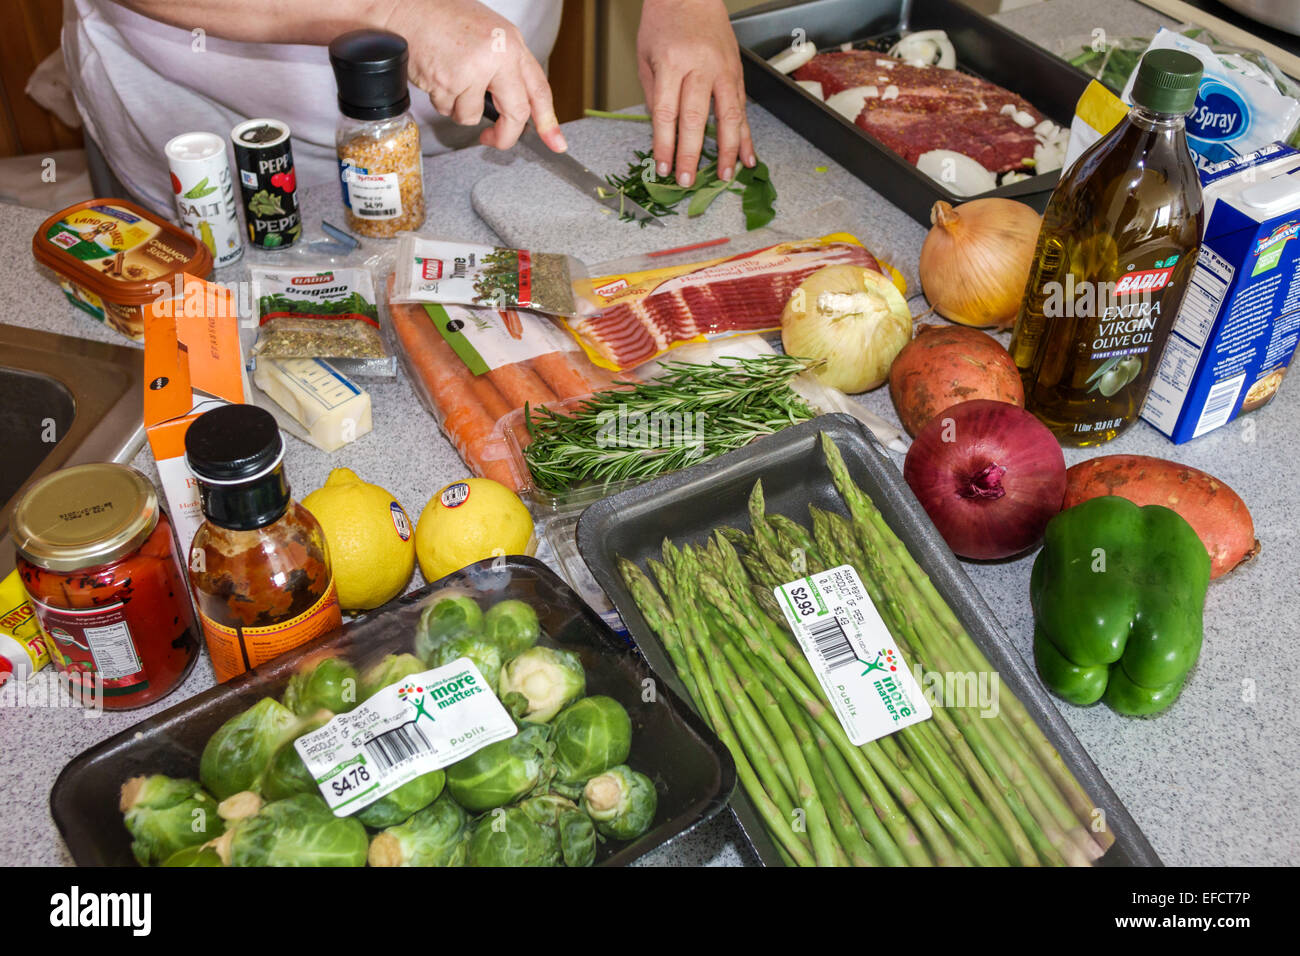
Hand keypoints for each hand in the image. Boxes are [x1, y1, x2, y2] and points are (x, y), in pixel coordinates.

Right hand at [386, 0, 566, 151]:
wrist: (405, 8)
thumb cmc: (440, 18)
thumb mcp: (487, 35)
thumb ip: (505, 67)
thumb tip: (516, 103)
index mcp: (511, 44)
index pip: (539, 90)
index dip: (549, 121)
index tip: (556, 143)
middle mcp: (498, 56)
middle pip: (516, 113)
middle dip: (504, 135)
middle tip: (493, 139)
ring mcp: (474, 70)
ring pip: (474, 116)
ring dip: (459, 108)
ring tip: (449, 78)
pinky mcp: (449, 82)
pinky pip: (450, 110)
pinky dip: (441, 100)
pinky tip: (437, 75)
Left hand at [637, 0, 754, 186]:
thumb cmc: (664, 24)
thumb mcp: (646, 57)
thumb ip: (653, 95)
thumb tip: (662, 134)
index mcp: (672, 62)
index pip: (666, 113)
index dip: (665, 144)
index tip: (663, 168)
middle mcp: (701, 66)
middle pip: (697, 119)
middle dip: (692, 154)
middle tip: (688, 180)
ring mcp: (724, 70)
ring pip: (728, 117)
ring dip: (726, 151)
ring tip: (724, 176)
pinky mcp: (738, 73)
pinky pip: (743, 109)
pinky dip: (746, 136)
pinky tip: (747, 157)